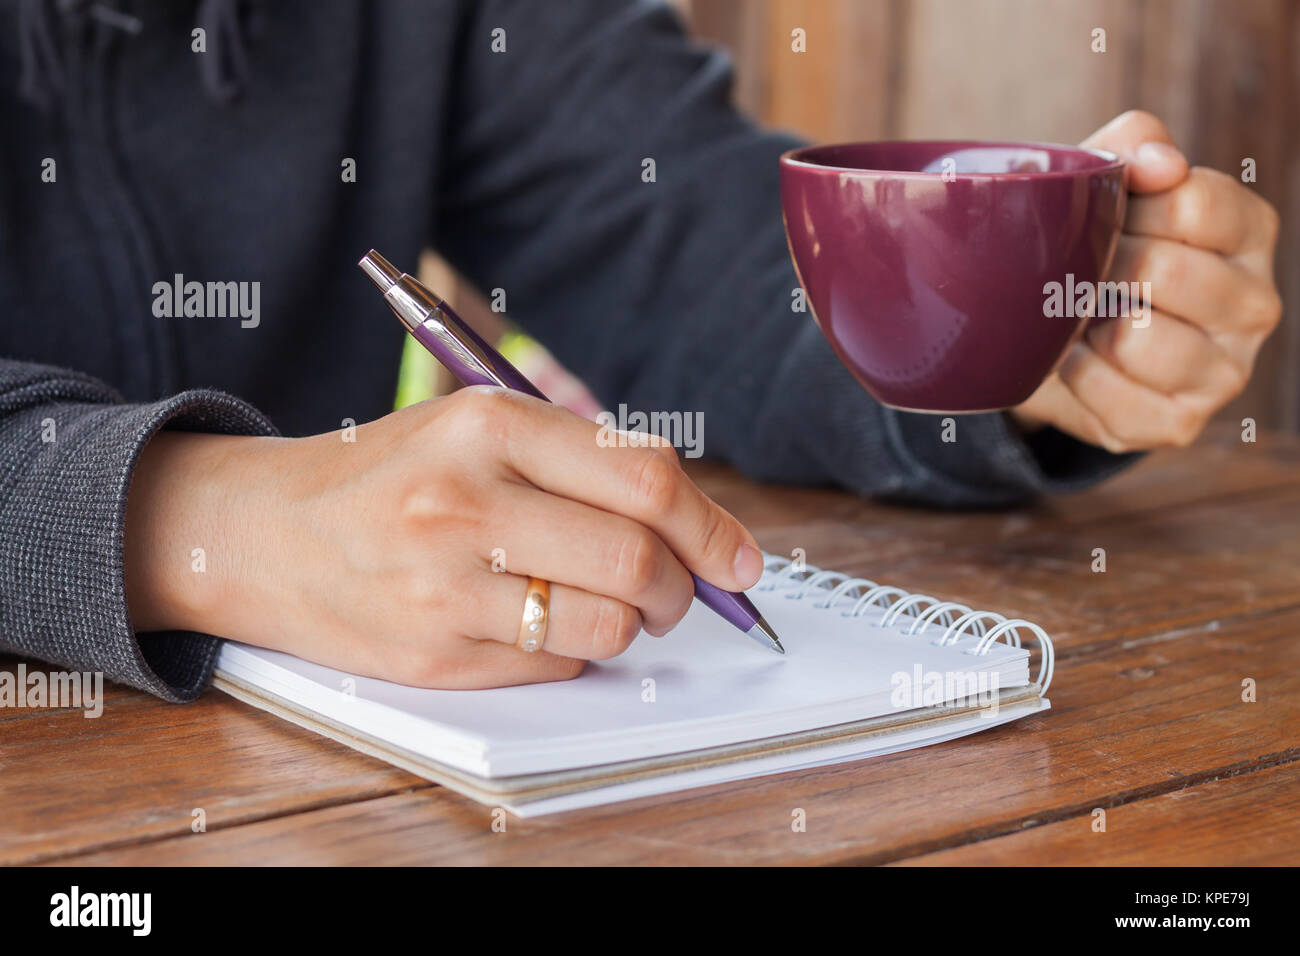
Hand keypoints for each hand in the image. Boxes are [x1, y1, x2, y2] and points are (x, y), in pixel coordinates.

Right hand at [124, 387, 764, 687]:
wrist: (266, 532)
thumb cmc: (392, 475)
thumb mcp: (479, 429)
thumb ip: (584, 463)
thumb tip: (698, 528)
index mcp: (488, 425)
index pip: (643, 478)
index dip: (712, 526)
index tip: (740, 557)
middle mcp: (466, 501)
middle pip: (636, 559)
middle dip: (681, 587)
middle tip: (677, 590)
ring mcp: (446, 583)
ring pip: (606, 623)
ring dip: (631, 623)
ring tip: (607, 603)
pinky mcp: (435, 652)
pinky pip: (555, 662)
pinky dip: (573, 647)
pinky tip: (537, 620)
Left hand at [1010, 110, 1281, 451]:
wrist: (1051, 338)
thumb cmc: (1090, 248)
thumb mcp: (1105, 183)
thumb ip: (1132, 145)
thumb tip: (1162, 161)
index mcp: (1249, 233)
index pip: (1196, 202)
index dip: (1127, 206)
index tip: (1097, 213)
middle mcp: (1255, 303)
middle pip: (1166, 270)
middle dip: (1099, 266)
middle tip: (1074, 268)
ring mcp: (1225, 371)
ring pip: (1142, 339)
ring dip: (1085, 324)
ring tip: (1075, 313)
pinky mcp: (1179, 423)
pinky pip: (1110, 394)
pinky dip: (1074, 372)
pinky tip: (1072, 356)